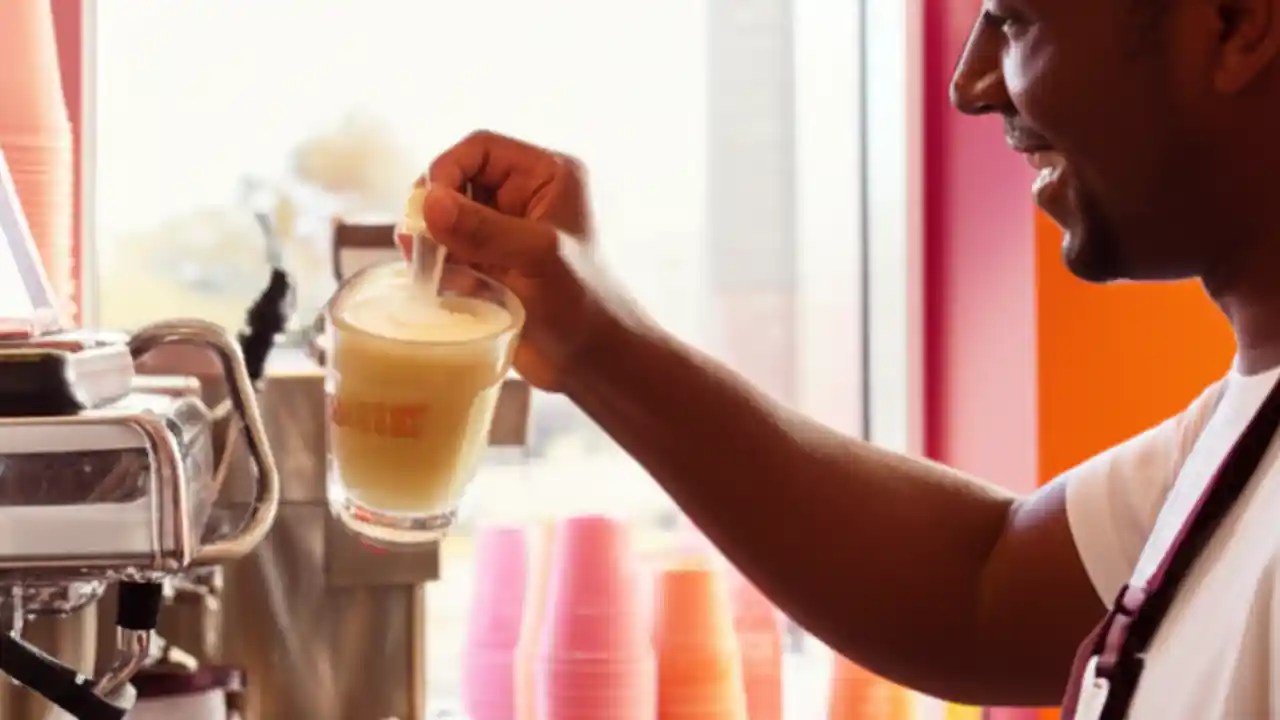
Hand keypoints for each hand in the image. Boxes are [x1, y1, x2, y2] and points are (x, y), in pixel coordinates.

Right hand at [406, 131, 628, 390]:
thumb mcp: (536, 258)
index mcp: (548, 175)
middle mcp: (525, 196)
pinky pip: (449, 251)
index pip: (481, 148)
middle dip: (433, 209)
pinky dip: (436, 263)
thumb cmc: (584, 304)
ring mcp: (505, 232)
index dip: (447, 170)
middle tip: (420, 242)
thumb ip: (484, 230)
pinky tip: (432, 283)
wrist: (595, 362)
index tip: (428, 208)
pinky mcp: (491, 266)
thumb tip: (429, 202)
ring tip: (423, 264)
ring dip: (430, 239)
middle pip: (457, 180)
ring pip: (447, 218)